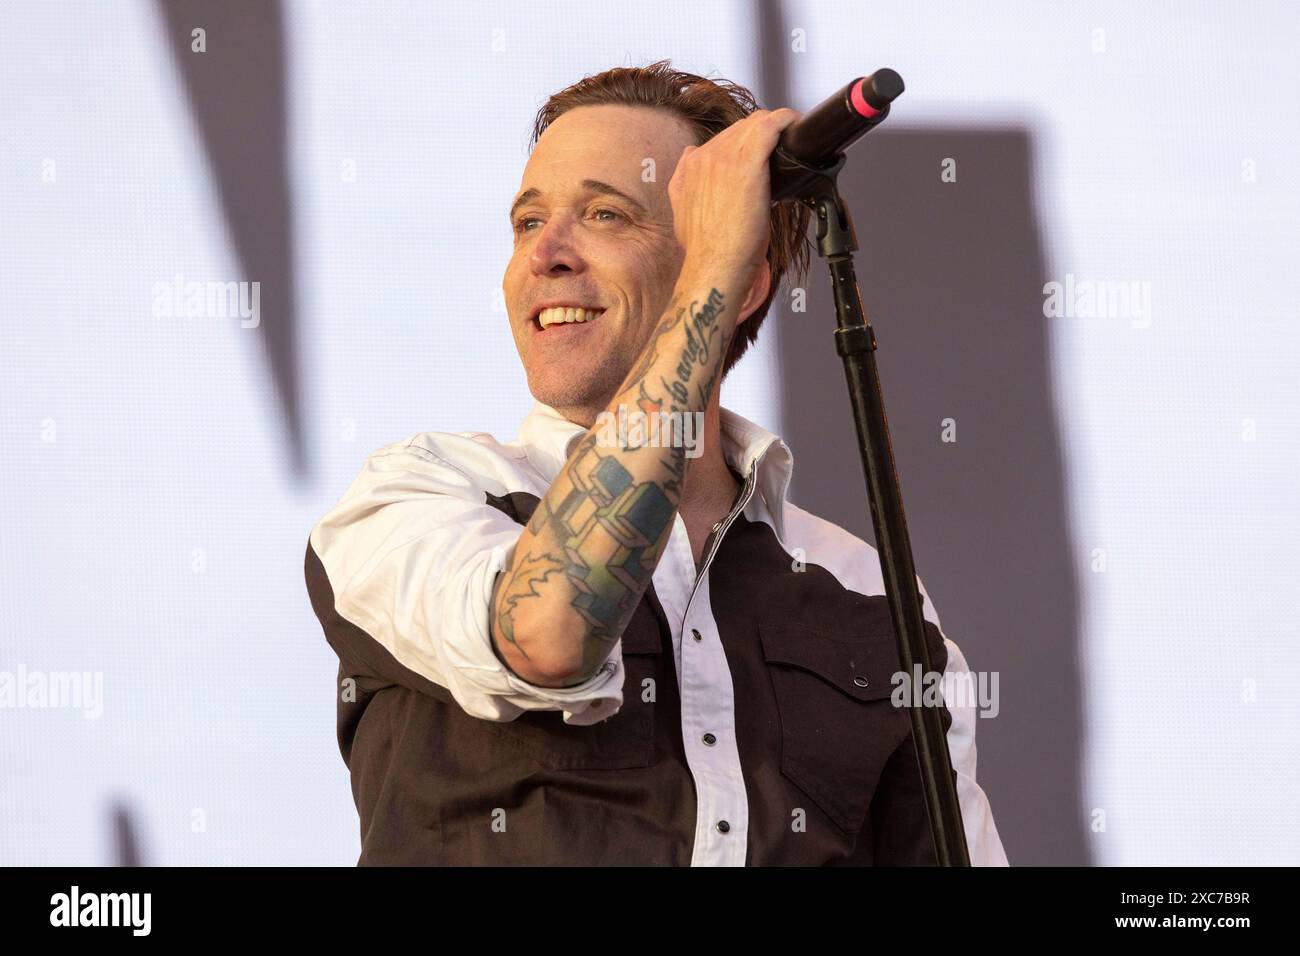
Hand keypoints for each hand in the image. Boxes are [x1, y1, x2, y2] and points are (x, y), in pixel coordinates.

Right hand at [667, 108, 801, 294]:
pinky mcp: (748, 164)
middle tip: (781, 143)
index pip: (723, 139)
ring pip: (755, 123)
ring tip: (792, 132)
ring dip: (776, 125)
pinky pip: (769, 127)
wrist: (714, 267)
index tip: (760, 150)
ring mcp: (724, 158)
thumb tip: (689, 177)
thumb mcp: (681, 215)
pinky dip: (785, 120)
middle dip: (762, 133)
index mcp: (690, 168)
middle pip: (740, 128)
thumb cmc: (706, 251)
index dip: (745, 141)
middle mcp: (704, 157)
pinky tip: (794, 122)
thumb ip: (684, 189)